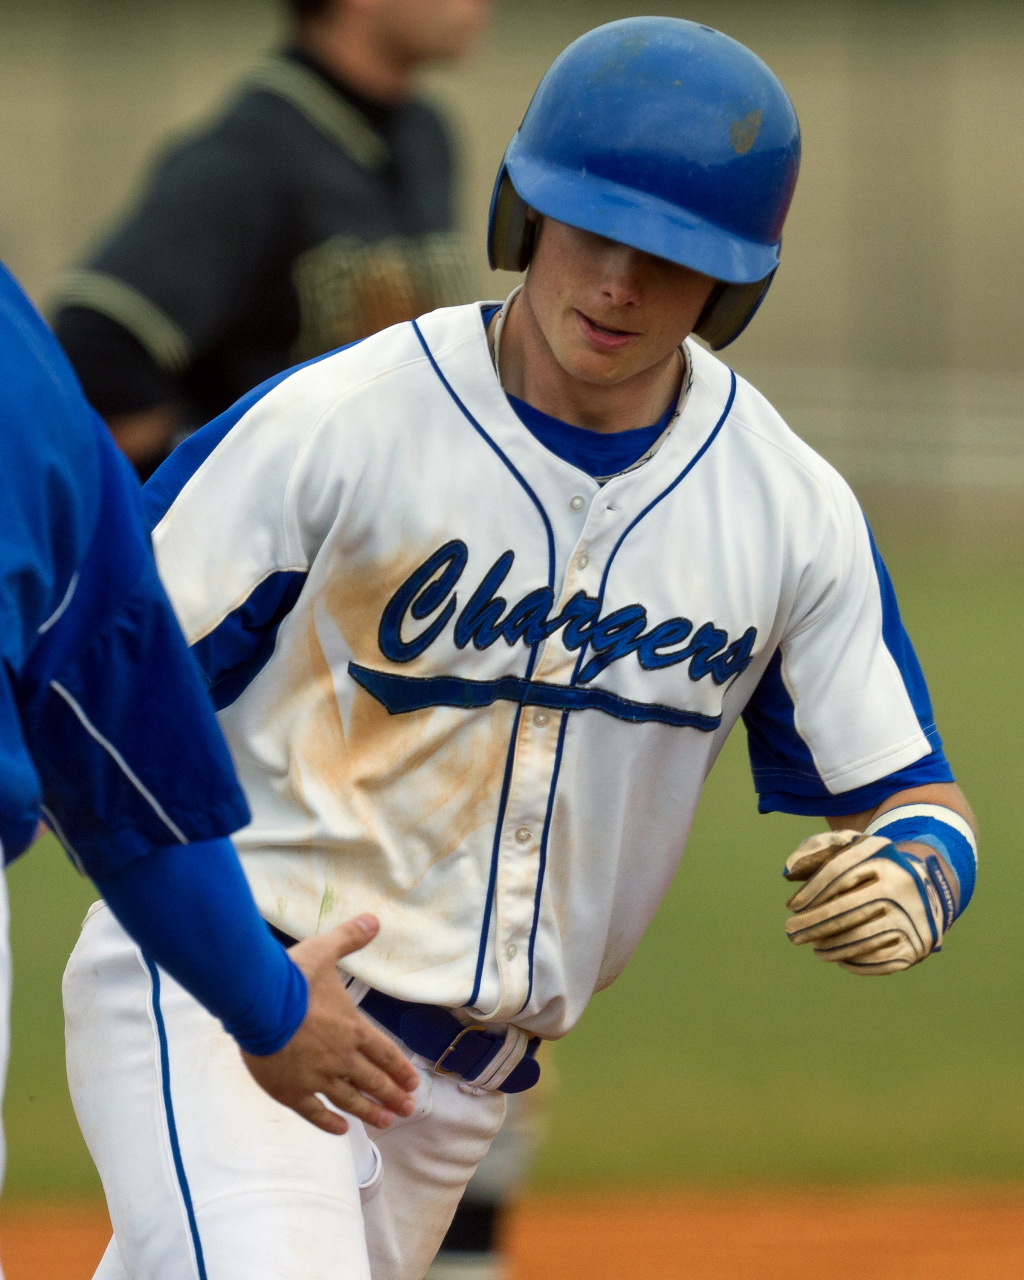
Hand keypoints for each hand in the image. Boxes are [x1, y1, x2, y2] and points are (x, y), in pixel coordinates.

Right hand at [242, 914, 418, 1134]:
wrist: (259, 1003)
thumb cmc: (293, 977)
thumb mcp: (326, 950)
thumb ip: (350, 937)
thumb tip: (374, 919)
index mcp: (353, 1028)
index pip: (385, 1053)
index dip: (400, 1069)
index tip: (412, 1084)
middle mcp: (342, 1057)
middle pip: (373, 1081)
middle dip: (392, 1096)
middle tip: (408, 1109)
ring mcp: (318, 1077)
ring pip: (351, 1100)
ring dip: (370, 1112)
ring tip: (386, 1121)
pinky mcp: (292, 1092)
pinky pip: (315, 1112)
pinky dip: (330, 1123)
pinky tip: (342, 1130)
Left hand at [783, 830, 944, 974]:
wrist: (928, 888)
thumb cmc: (874, 868)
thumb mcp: (850, 847)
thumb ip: (817, 849)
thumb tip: (789, 871)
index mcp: (882, 854)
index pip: (838, 872)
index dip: (811, 891)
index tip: (792, 906)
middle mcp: (901, 884)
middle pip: (846, 910)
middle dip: (812, 925)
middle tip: (791, 933)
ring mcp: (913, 917)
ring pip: (859, 939)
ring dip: (829, 947)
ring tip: (814, 947)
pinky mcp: (918, 945)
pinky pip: (878, 960)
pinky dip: (854, 962)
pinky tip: (839, 957)